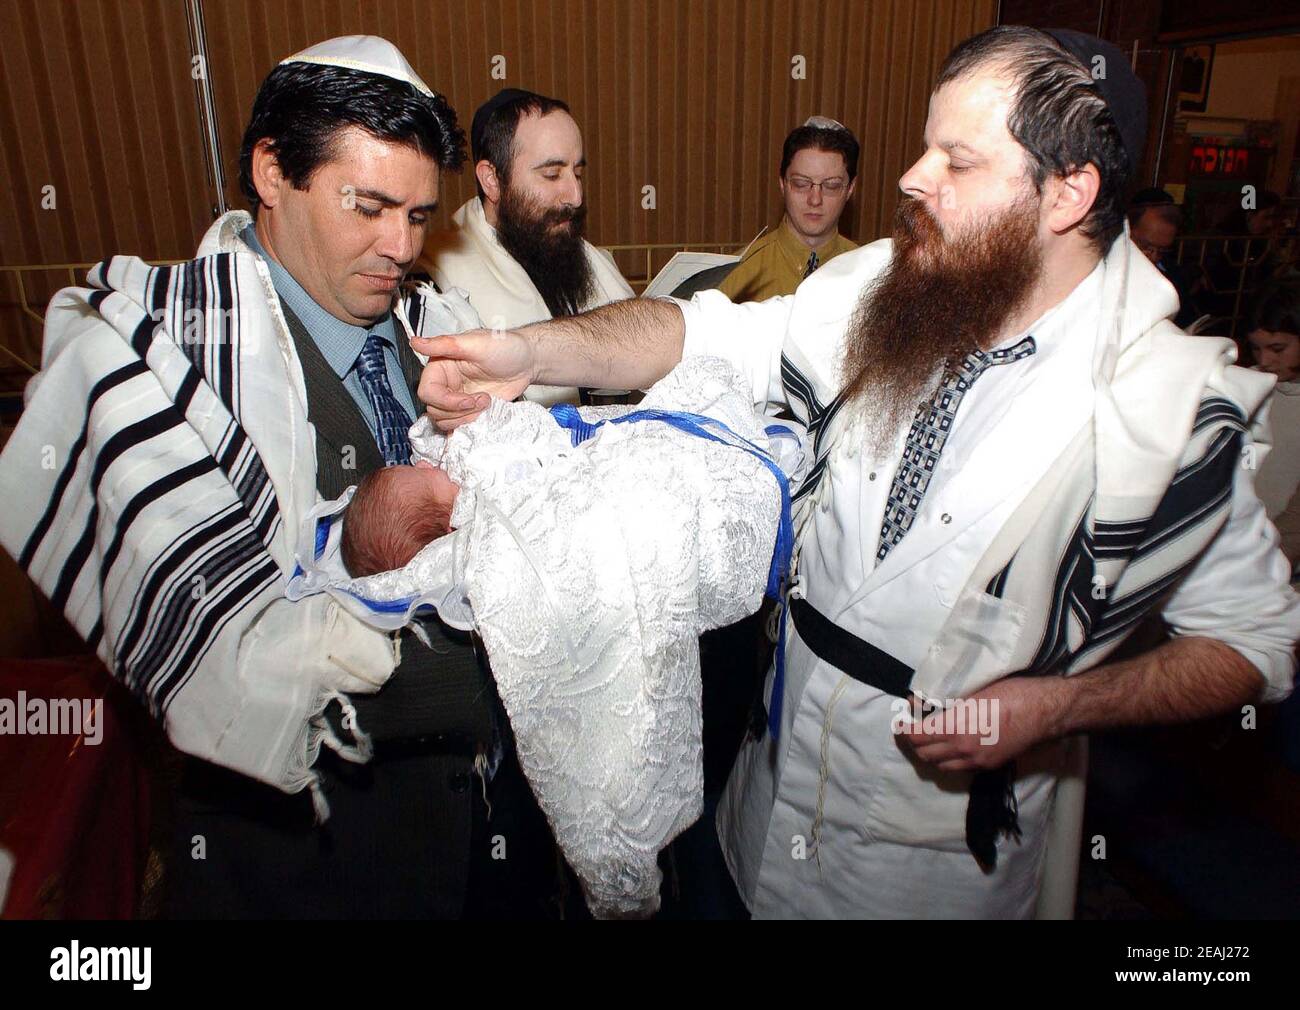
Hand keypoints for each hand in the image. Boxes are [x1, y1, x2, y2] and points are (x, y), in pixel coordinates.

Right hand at [411, 329, 534, 430]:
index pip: (427, 392)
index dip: (445, 401)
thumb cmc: (504, 347)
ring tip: (487, 403)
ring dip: (467, 419)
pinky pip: (459, 427)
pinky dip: (470, 426)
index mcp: (440, 367)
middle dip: (460, 411)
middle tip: (484, 400)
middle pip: (435, 410)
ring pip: (446, 422)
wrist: (527, 361)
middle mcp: (446, 384)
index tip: (469, 400)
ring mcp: (457, 400)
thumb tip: (415, 342)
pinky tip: (484, 415)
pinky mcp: (470, 412)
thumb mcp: (475, 342)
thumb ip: (444, 344)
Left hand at [896, 676, 1066, 770]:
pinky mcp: (989, 766)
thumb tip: (919, 703)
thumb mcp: (972, 691)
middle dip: (914, 742)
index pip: (915, 736)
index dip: (903, 729)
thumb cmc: (1010, 692)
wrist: (1044, 711)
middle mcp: (962, 749)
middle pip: (924, 754)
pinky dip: (949, 760)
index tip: (901, 721)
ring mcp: (976, 761)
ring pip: (940, 766)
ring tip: (930, 739)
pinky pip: (959, 768)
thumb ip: (944, 701)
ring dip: (931, 754)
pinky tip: (953, 746)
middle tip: (912, 729)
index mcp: (954, 728)